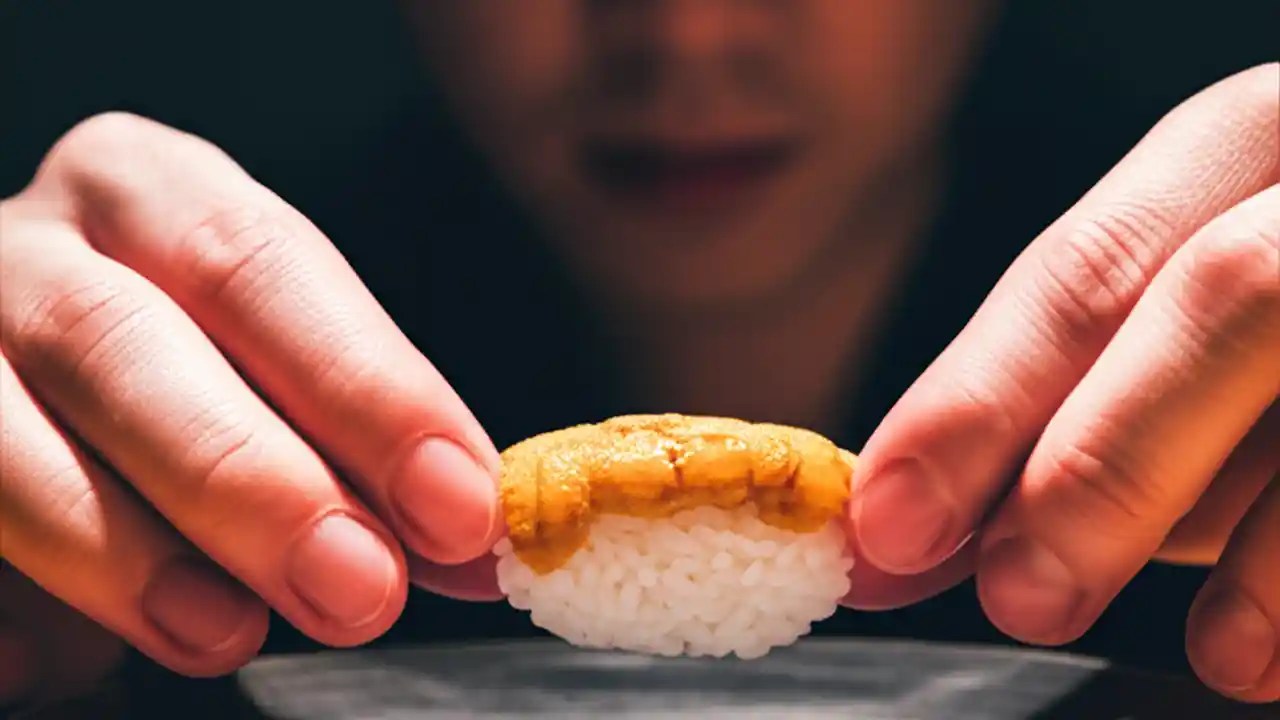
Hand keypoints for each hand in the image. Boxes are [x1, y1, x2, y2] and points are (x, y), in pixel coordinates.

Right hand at [0, 113, 502, 702]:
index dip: (367, 389)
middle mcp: (32, 250)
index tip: (456, 504)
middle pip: (124, 342)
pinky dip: (7, 610)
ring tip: (226, 634)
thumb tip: (473, 540)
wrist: (42, 375)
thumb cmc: (191, 367)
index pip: (263, 265)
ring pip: (5, 445)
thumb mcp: (282, 370)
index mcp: (152, 194)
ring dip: (126, 555)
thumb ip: (367, 446)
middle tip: (360, 588)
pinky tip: (62, 663)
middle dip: (252, 478)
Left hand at [846, 62, 1278, 701]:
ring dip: (1258, 534)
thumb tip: (913, 533)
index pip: (1080, 273)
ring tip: (1207, 651)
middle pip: (1224, 298)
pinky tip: (1273, 645)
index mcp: (1227, 155)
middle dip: (1106, 461)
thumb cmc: (1267, 337)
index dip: (974, 404)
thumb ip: (1050, 418)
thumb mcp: (1164, 340)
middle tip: (1018, 595)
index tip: (886, 524)